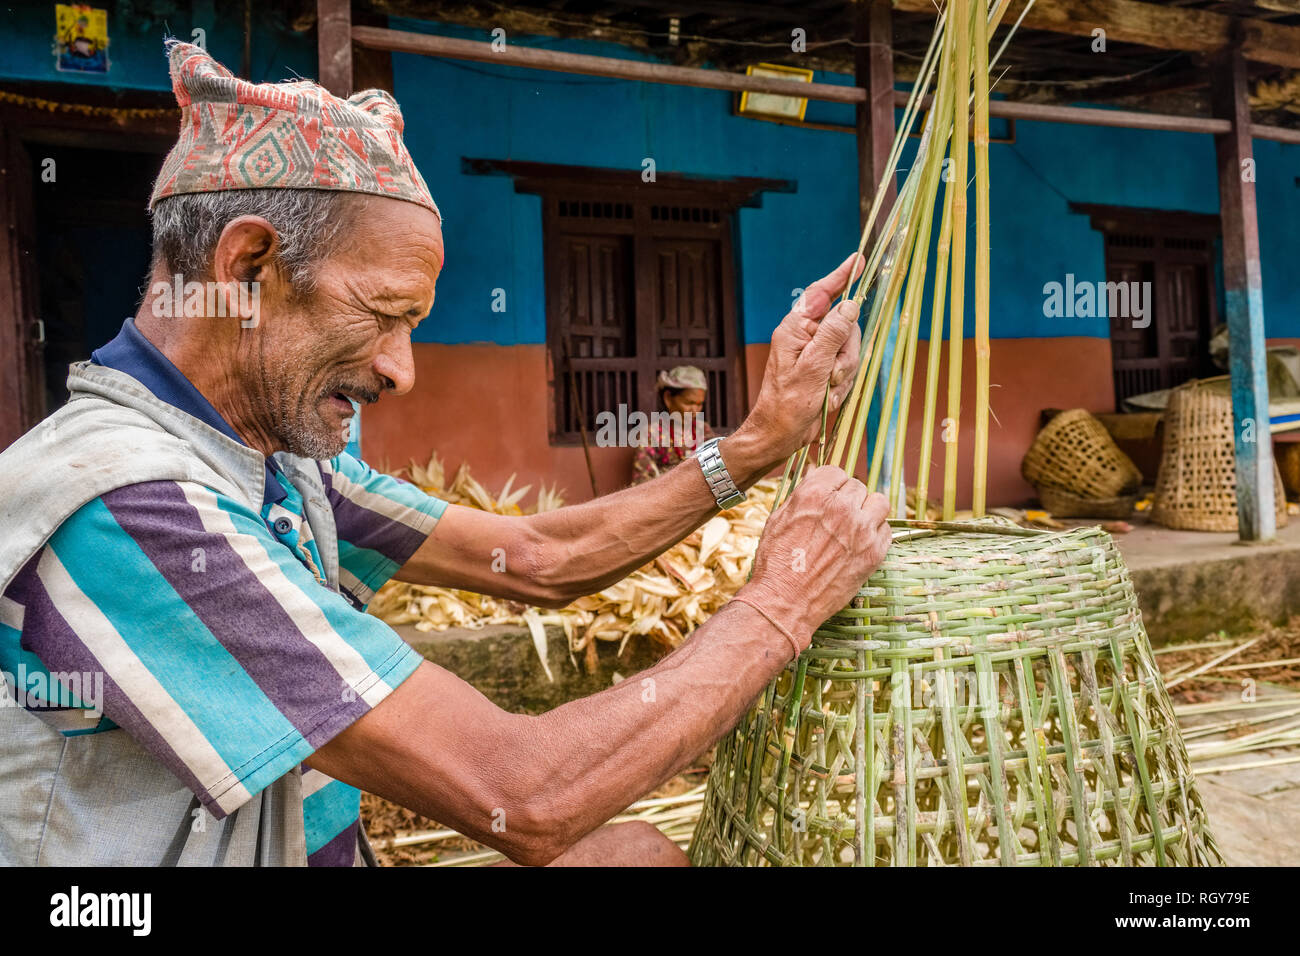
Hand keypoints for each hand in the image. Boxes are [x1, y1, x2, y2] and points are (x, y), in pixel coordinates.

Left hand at [734, 254, 864, 465]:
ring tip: (827, 390)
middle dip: (846, 353)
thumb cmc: (788, 404)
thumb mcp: (813, 368)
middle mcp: (806, 337)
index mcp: (795, 329)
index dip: (841, 277)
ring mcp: (816, 355)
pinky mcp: (824, 371)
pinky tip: (828, 397)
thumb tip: (850, 305)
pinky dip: (842, 385)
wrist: (781, 435)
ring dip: (844, 373)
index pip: (821, 294)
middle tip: (832, 374)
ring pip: (850, 349)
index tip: (858, 259)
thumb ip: (833, 335)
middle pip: (846, 326)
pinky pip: (847, 368)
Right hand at [737, 466, 890, 650]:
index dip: (831, 484)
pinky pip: (886, 531)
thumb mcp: (779, 519)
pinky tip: (861, 543)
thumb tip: (816, 481)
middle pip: (858, 486)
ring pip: (879, 503)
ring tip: (856, 524)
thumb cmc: (777, 563)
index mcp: (814, 495)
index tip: (829, 496)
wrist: (785, 602)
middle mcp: (841, 508)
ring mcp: (861, 530)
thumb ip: (802, 497)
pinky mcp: (874, 553)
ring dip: (868, 510)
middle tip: (838, 516)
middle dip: (848, 498)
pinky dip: (876, 534)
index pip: (836, 472)